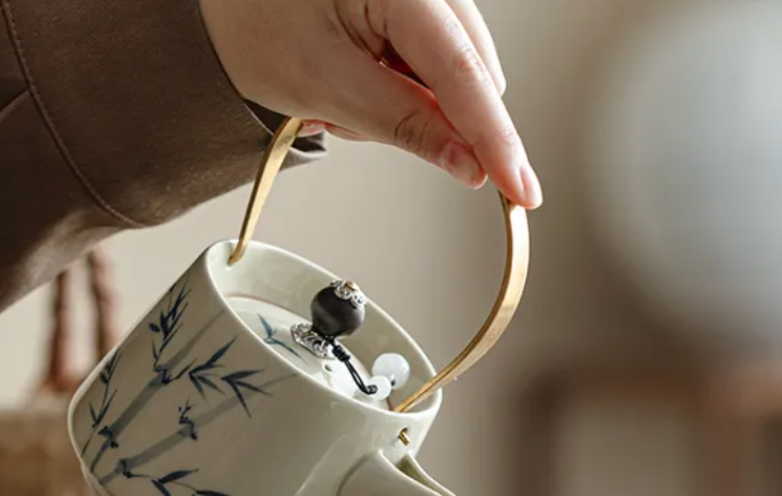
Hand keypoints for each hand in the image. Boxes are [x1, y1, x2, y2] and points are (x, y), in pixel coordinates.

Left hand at [198, 0, 541, 207]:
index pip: (463, 75)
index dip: (495, 141)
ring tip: (348, 91)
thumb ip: (404, 126)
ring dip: (412, 104)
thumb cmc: (259, 22)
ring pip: (455, 77)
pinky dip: (404, 87)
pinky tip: (363, 76)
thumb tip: (468, 166)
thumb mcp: (325, 84)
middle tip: (354, 115)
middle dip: (429, 117)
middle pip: (468, 77)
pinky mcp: (423, 6)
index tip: (522, 191)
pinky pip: (436, 65)